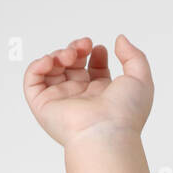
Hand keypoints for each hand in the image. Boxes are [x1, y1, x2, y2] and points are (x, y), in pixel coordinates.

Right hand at [23, 35, 153, 147]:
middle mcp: (81, 99)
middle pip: (72, 66)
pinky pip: (32, 81)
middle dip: (76, 49)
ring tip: (71, 55)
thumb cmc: (125, 113)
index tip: (99, 49)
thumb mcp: (140, 79)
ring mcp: (61, 102)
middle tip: (84, 46)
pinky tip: (51, 60)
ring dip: (59, 54)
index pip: (93, 69)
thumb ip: (134, 56)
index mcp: (102, 95)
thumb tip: (120, 40)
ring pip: (52, 69)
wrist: (106, 133)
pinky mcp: (43, 106)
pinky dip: (37, 65)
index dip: (94, 54)